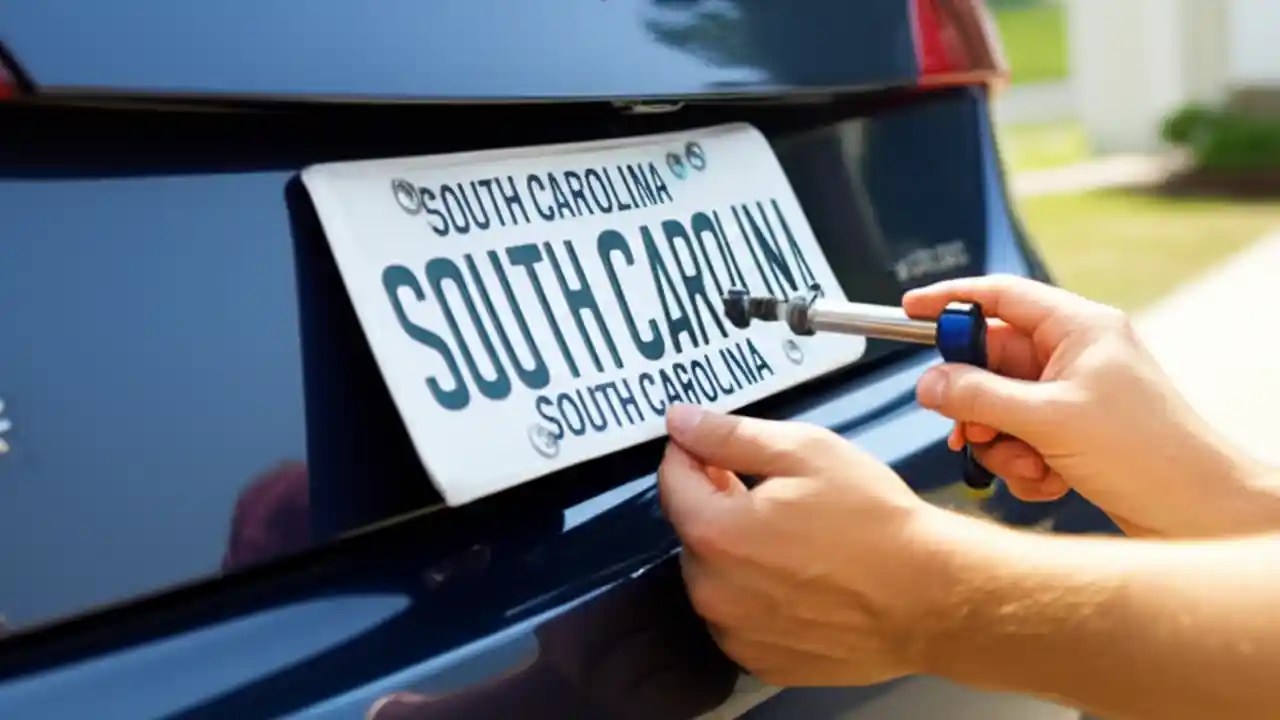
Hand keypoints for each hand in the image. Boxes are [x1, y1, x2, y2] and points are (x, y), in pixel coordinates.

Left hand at [658, 404, 952, 686]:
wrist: (930, 597)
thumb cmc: (873, 519)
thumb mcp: (806, 452)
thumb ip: (730, 436)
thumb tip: (678, 421)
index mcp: (716, 534)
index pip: (672, 481)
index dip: (691, 453)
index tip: (713, 445)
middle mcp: (712, 591)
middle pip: (693, 531)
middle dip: (717, 505)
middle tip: (770, 492)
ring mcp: (735, 634)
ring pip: (713, 577)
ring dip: (735, 553)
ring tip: (792, 539)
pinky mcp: (761, 662)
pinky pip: (738, 618)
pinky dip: (754, 596)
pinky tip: (799, 580)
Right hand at [905, 275, 1267, 536]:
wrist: (1198, 514)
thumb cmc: (1149, 455)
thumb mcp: (1048, 420)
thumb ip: (978, 397)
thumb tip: (928, 384)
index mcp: (1079, 329)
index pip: (1001, 297)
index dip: (951, 300)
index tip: (910, 309)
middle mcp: (1076, 356)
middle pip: (991, 361)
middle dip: (976, 404)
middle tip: (971, 431)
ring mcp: (1073, 395)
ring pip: (999, 406)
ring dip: (1000, 443)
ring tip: (1027, 466)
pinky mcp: (1072, 434)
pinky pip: (1018, 437)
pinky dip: (1022, 463)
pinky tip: (1049, 481)